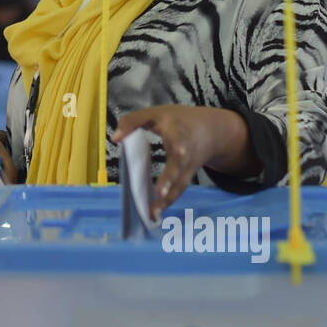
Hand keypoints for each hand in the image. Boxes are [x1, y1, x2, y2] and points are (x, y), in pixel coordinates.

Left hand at [112, 105, 256, 216]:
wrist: (211, 130)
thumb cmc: (177, 120)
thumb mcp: (155, 113)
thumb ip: (133, 121)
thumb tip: (115, 139)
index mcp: (179, 132)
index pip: (180, 138)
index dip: (180, 144)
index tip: (180, 152)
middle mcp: (187, 151)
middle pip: (180, 165)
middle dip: (171, 178)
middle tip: (160, 192)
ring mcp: (188, 166)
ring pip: (180, 184)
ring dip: (167, 199)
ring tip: (152, 213)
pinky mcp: (187, 177)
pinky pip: (177, 191)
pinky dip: (167, 202)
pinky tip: (154, 213)